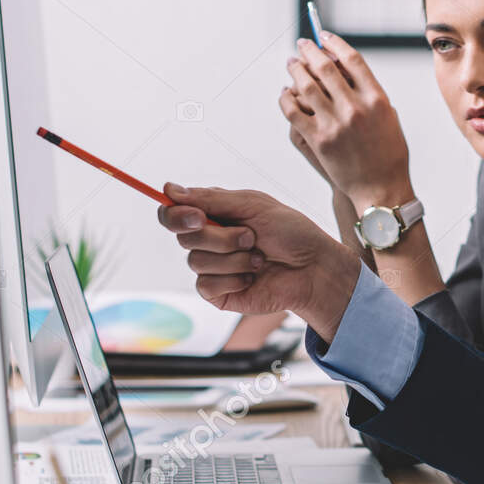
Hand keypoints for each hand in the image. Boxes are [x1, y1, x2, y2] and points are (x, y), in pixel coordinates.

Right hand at [157, 183, 360, 340]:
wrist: (313, 267)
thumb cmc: (290, 233)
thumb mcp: (253, 205)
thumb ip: (211, 199)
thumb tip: (169, 190)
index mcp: (213, 216)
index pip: (173, 213)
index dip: (176, 214)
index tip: (197, 216)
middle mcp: (208, 241)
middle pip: (184, 236)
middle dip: (221, 237)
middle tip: (251, 237)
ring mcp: (212, 268)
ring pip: (196, 261)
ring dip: (234, 258)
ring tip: (260, 258)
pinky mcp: (218, 293)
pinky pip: (206, 285)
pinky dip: (234, 279)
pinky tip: (254, 277)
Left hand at [278, 33, 412, 207]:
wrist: (381, 189)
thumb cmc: (388, 154)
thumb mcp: (389, 117)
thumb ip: (370, 93)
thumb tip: (345, 69)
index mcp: (377, 98)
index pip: (352, 60)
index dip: (335, 44)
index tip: (324, 36)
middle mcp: (356, 108)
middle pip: (326, 68)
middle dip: (310, 51)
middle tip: (301, 45)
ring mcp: (335, 124)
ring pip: (306, 86)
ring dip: (295, 70)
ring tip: (291, 64)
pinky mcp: (318, 140)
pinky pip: (294, 111)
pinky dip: (286, 98)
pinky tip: (285, 93)